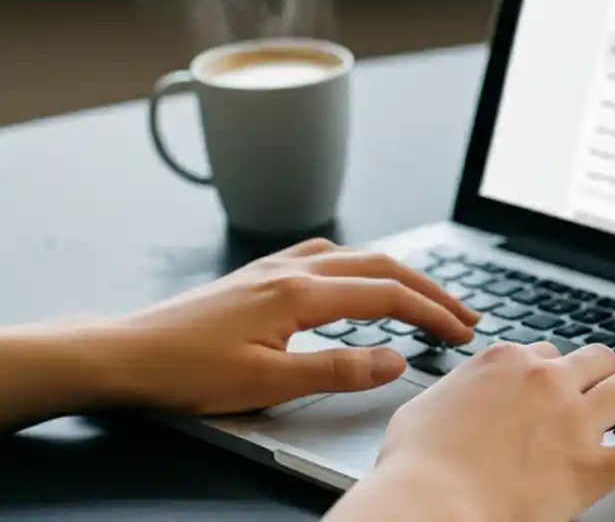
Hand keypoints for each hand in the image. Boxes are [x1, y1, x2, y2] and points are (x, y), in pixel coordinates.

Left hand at [96, 238, 479, 414]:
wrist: (126, 353)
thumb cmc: (186, 371)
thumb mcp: (267, 383)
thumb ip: (337, 368)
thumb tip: (395, 358)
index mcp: (300, 293)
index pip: (386, 296)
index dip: (432, 313)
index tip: (462, 332)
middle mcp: (292, 270)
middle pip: (380, 268)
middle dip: (429, 289)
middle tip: (464, 314)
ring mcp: (275, 268)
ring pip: (356, 257)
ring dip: (398, 275)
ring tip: (425, 296)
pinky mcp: (260, 276)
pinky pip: (327, 256)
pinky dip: (361, 266)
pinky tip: (359, 278)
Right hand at [326, 342, 614, 521]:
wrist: (429, 505)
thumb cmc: (415, 466)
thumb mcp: (423, 409)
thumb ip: (456, 393)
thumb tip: (459, 398)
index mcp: (506, 362)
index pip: (541, 351)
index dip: (545, 372)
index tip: (545, 389)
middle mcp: (546, 381)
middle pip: (595, 358)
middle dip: (598, 372)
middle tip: (599, 389)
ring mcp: (574, 422)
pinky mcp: (592, 468)